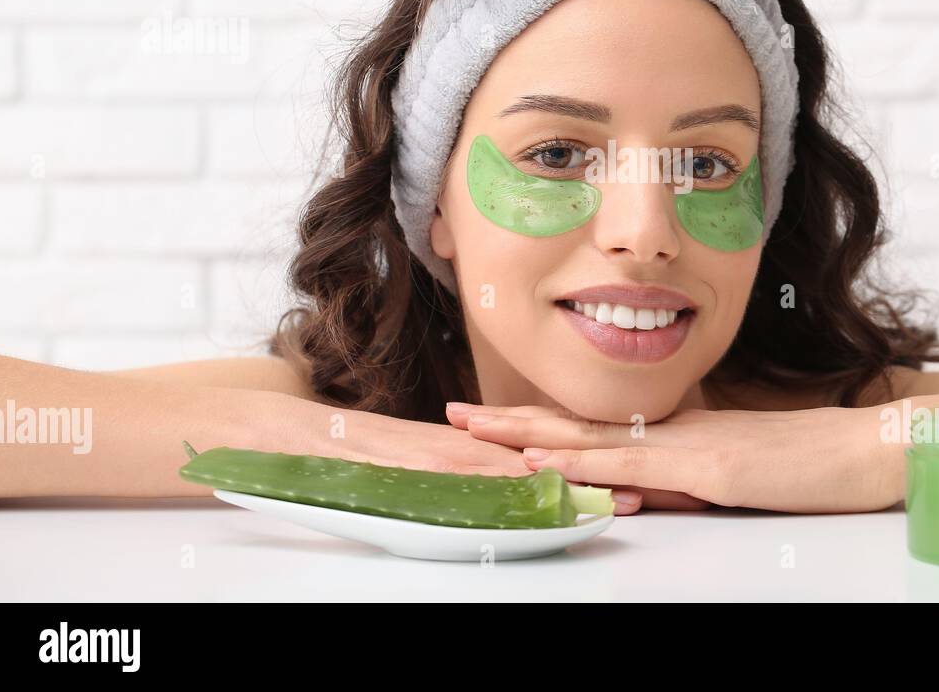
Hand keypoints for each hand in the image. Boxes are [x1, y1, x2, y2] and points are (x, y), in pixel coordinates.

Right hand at [271, 393, 642, 515]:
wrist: (296, 436)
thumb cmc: (355, 455)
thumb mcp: (418, 465)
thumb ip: (458, 474)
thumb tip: (498, 491)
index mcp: (469, 444)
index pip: (538, 454)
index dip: (586, 466)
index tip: (630, 480)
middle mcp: (463, 446)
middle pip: (540, 461)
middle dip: (593, 477)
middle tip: (643, 492)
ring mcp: (442, 457)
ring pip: (515, 473)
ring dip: (566, 489)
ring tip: (611, 503)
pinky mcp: (417, 469)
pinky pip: (466, 484)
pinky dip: (504, 496)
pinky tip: (533, 503)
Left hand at [445, 401, 901, 513]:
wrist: (864, 450)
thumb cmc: (810, 461)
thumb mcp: (735, 472)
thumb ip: (687, 480)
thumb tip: (643, 493)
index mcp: (678, 432)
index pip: (597, 428)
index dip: (543, 424)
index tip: (494, 421)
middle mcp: (673, 431)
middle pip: (578, 426)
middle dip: (513, 422)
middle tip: (455, 416)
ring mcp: (688, 447)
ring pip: (593, 440)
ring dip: (529, 437)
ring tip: (476, 431)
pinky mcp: (709, 469)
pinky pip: (636, 469)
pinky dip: (586, 467)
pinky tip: (550, 466)